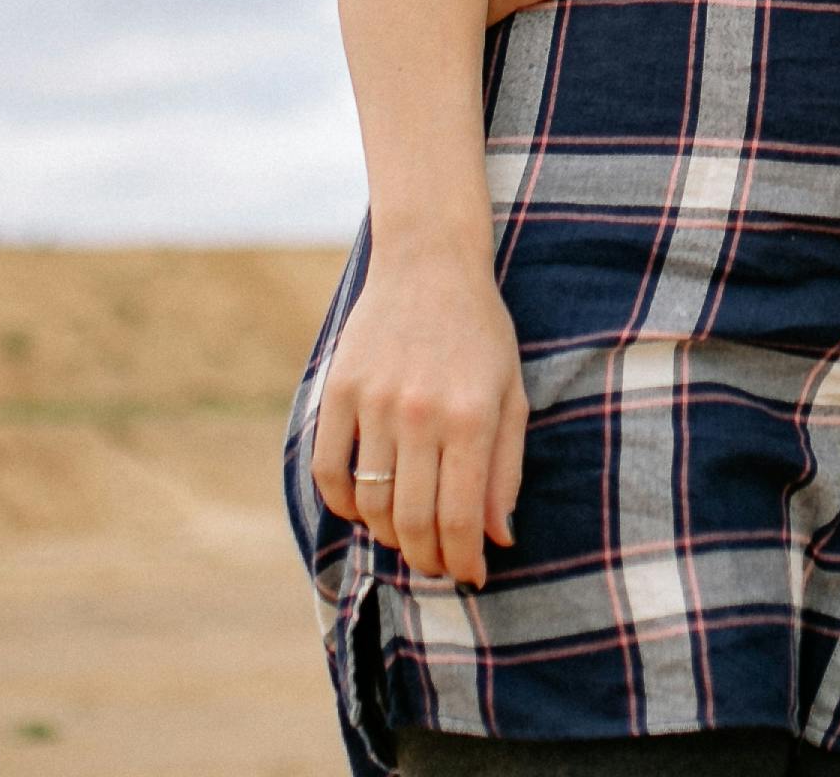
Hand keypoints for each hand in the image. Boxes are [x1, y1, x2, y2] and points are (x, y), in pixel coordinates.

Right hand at [310, 243, 527, 586]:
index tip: (471, 576)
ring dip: (388, 535)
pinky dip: (343, 504)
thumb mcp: (511, 394)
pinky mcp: (337, 390)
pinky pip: (328, 472)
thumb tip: (497, 538)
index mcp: (471, 417)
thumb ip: (506, 469)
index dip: (464, 561)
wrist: (428, 262)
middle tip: (437, 565)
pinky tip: (365, 506)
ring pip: (370, 504)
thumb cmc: (480, 332)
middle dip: (428, 559)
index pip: (461, 519)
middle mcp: (420, 414)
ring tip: (407, 536)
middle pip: (413, 521)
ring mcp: (373, 402)